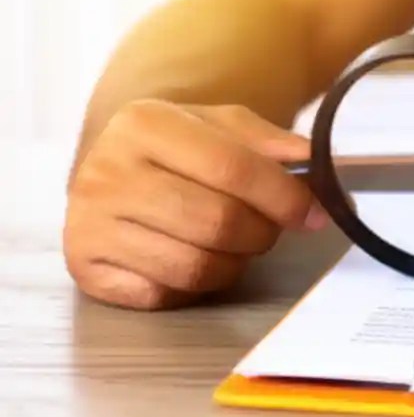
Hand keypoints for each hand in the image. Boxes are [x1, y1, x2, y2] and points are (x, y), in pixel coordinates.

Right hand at [63, 100, 327, 310]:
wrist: (115, 166)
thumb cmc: (182, 148)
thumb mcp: (226, 128)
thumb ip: (277, 146)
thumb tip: (325, 173)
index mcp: (145, 122)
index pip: (233, 167)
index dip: (284, 197)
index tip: (314, 214)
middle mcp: (106, 170)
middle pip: (217, 222)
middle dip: (260, 234)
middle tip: (267, 229)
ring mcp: (89, 221)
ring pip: (194, 266)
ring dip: (232, 264)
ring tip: (230, 243)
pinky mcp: (85, 266)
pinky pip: (163, 294)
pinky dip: (192, 286)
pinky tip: (190, 257)